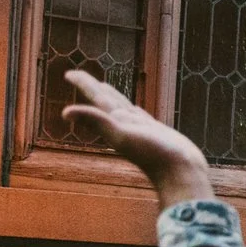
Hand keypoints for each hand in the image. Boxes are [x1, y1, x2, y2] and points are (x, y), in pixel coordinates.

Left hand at [59, 71, 213, 205]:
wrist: (181, 173)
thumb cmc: (154, 155)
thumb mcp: (121, 135)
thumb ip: (96, 121)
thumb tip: (64, 113)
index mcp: (115, 122)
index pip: (96, 98)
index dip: (84, 85)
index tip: (69, 74)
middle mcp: (125, 124)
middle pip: (106, 101)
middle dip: (92, 88)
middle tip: (78, 76)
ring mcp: (140, 128)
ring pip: (123, 107)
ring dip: (111, 97)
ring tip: (103, 88)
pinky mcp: (156, 132)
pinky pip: (140, 116)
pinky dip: (133, 110)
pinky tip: (133, 110)